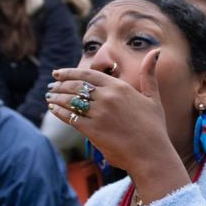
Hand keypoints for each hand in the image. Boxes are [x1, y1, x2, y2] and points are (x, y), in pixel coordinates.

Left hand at [46, 52, 173, 181]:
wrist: (152, 154)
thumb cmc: (154, 127)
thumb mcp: (153, 98)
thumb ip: (149, 75)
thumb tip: (155, 51)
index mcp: (120, 87)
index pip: (88, 74)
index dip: (69, 73)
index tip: (58, 73)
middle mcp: (108, 97)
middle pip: (76, 86)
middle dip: (59, 85)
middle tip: (51, 86)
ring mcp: (99, 113)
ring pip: (70, 100)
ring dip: (56, 97)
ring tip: (49, 97)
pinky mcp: (92, 130)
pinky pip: (70, 117)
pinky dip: (59, 112)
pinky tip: (53, 109)